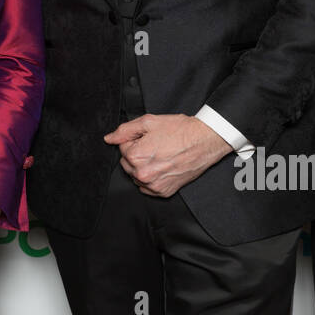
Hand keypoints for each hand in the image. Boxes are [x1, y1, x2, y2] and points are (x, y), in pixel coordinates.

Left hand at [104, 113, 232, 197]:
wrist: (205, 140)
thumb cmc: (180, 130)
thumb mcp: (149, 122)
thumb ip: (124, 130)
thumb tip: (109, 138)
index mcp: (136, 156)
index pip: (122, 148)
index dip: (134, 140)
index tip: (148, 138)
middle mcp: (143, 174)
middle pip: (127, 163)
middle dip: (137, 154)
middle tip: (155, 145)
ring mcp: (154, 185)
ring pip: (136, 176)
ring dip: (143, 167)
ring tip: (160, 155)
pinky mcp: (164, 192)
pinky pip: (147, 187)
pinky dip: (152, 178)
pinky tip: (163, 166)